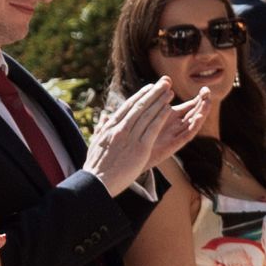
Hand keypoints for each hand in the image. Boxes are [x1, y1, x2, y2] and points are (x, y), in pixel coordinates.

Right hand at [86, 75, 209, 194]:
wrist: (96, 183)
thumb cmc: (95, 166)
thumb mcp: (95, 143)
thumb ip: (101, 128)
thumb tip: (104, 116)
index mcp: (110, 127)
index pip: (127, 107)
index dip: (140, 96)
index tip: (150, 87)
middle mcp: (120, 129)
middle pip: (139, 106)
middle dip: (153, 93)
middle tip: (165, 82)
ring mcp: (130, 138)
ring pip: (147, 114)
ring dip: (160, 101)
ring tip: (170, 92)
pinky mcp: (139, 148)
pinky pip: (152, 129)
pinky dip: (160, 117)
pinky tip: (168, 109)